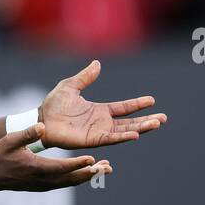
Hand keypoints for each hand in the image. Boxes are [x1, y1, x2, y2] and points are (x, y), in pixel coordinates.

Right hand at [0, 122, 111, 192]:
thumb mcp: (10, 141)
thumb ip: (27, 134)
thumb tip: (43, 126)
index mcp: (36, 168)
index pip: (61, 167)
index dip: (77, 164)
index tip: (92, 159)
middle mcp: (42, 179)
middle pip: (71, 179)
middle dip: (90, 173)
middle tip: (107, 167)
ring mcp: (44, 185)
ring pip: (70, 182)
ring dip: (88, 176)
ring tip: (105, 168)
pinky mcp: (44, 186)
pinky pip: (65, 184)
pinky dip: (79, 178)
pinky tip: (88, 172)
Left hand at [38, 60, 165, 149]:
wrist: (41, 120)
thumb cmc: (53, 105)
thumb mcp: (71, 86)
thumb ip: (85, 77)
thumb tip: (98, 64)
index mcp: (99, 110)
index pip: (123, 108)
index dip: (137, 104)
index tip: (152, 101)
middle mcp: (102, 122)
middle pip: (129, 122)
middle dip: (146, 120)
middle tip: (163, 118)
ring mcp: (98, 132)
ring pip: (125, 131)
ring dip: (141, 128)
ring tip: (156, 123)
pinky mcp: (92, 140)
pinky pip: (111, 139)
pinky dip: (123, 136)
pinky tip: (135, 134)